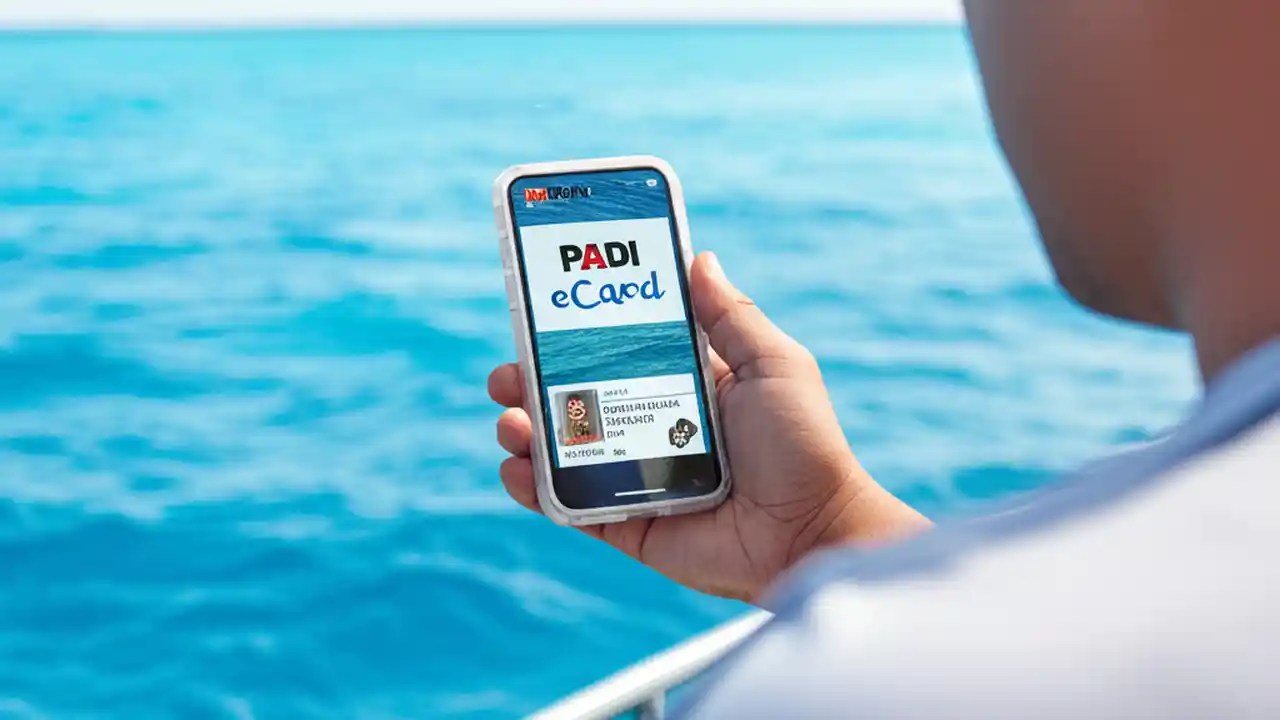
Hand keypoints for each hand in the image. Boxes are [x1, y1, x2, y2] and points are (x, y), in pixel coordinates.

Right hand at [488, 252, 929, 602]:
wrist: (811, 533)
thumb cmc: (802, 446)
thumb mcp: (773, 365)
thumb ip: (732, 316)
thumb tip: (700, 257)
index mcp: (687, 386)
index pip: (620, 352)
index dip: (579, 334)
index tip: (542, 310)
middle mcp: (656, 429)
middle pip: (580, 399)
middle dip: (534, 383)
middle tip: (507, 373)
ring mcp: (638, 479)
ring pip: (565, 450)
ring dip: (526, 432)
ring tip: (510, 421)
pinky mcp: (629, 526)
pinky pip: (569, 506)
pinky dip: (534, 489)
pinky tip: (516, 468)